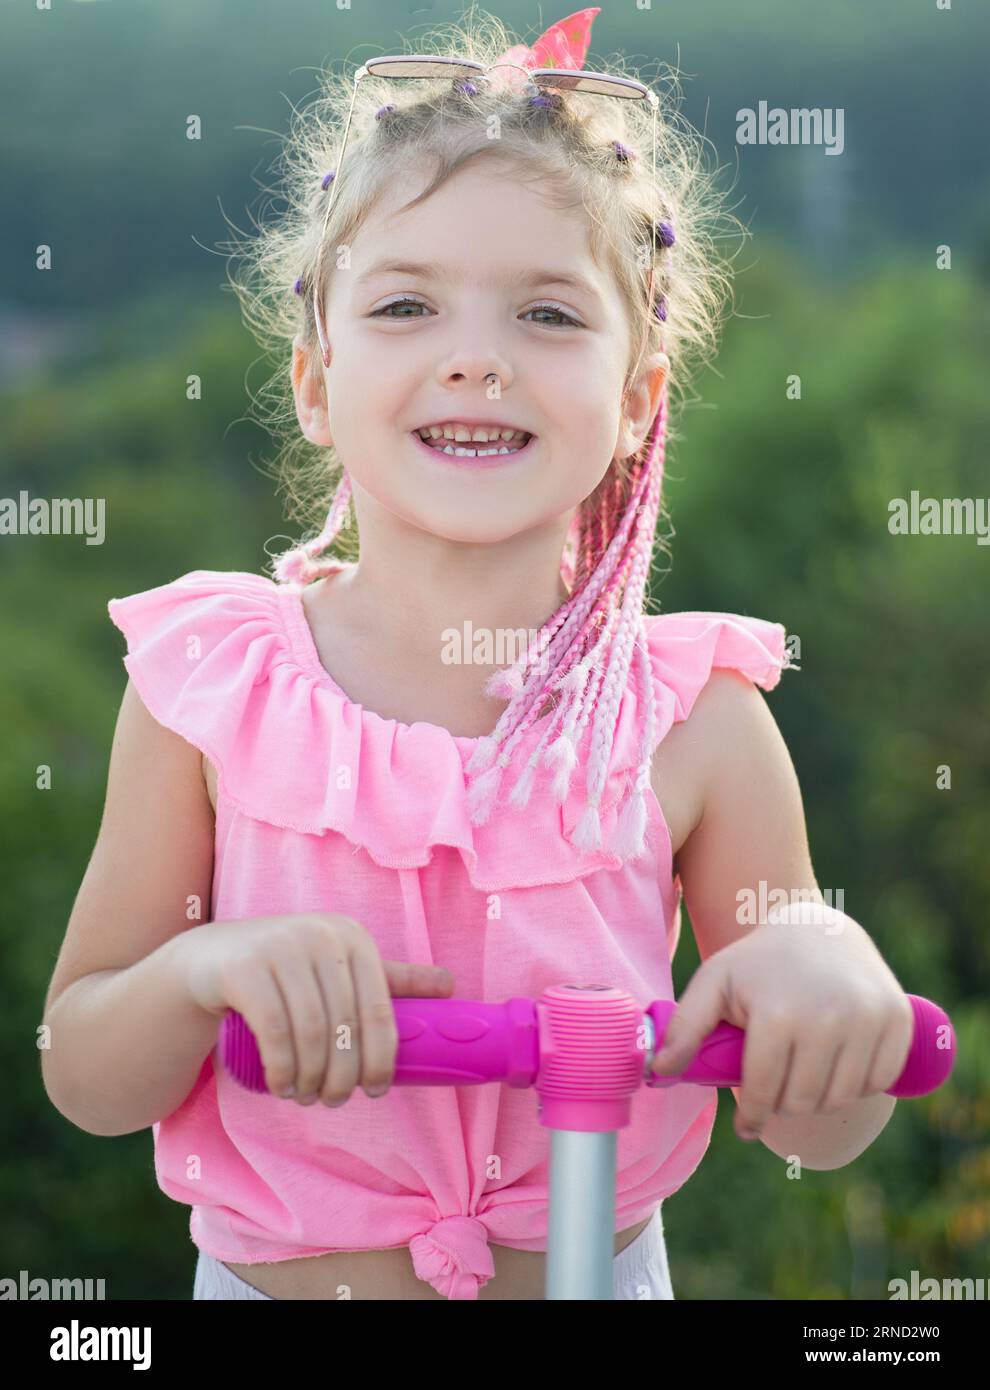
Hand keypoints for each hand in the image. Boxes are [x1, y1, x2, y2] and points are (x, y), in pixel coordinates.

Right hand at [181, 913, 454, 1105]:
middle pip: (345, 1026)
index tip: (375, 1091)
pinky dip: (283, 1069)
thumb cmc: (288, 970)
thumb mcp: (340, 968)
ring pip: (312, 1032)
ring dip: (311, 1078)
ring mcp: (280, 947)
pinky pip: (274, 1031)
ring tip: (306, 1097)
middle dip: (342, 1076)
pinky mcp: (244, 968)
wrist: (211, 958)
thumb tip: (451, 985)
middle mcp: (321, 935)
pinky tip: (283, 1088)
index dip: (381, 1058)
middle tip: (334, 1101)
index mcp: (353, 936)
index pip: (379, 1009)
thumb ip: (391, 978)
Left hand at [650, 915, 913, 1141]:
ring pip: (841, 1097)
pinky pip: (879, 1081)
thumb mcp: (713, 982)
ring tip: (803, 1074)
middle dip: (783, 1103)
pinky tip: (837, 1064)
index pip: (765, 1093)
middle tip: (775, 1087)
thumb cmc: (757, 962)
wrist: (816, 927)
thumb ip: (685, 1028)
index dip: (752, 1117)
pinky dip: (857, 1083)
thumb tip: (658, 1072)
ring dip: (819, 1096)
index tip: (747, 1127)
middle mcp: (829, 1019)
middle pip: (804, 1101)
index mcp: (779, 1014)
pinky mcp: (897, 1020)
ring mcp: (869, 1019)